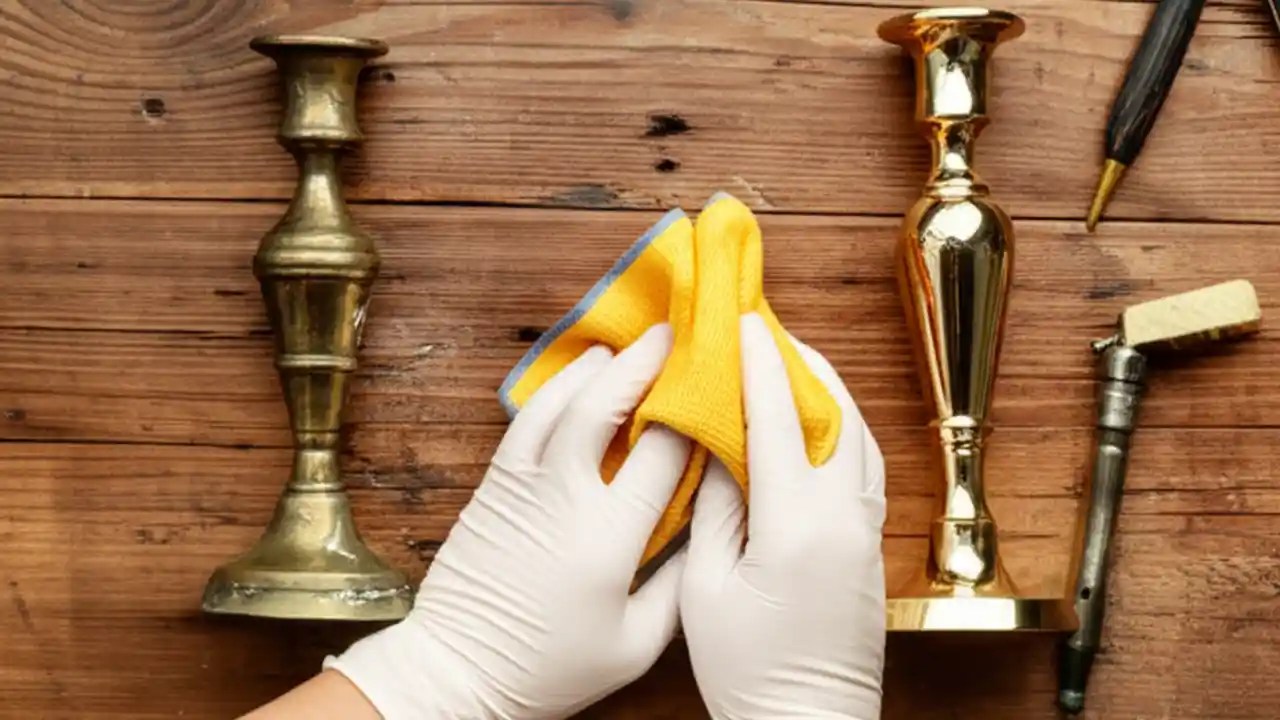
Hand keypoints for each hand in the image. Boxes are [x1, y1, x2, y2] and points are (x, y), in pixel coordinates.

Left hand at [326, 324, 690, 718]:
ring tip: (620, 350)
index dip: (692, 412)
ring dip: (593, 369)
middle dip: (641, 364)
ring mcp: (521, 484)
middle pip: (603, 405)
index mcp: (608, 535)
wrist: (461, 671)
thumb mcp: (635, 645)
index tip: (715, 388)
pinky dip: (552, 392)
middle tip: (671, 336)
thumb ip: (679, 584)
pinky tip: (571, 382)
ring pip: (557, 403)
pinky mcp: (493, 486)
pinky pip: (524, 421)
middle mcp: (563, 495)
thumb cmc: (551, 666)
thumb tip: (709, 531)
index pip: (662, 449)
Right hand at [680, 313, 886, 718]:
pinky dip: (843, 433)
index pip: (778, 420)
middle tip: (771, 334)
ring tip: (795, 370)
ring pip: (860, 439)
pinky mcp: (872, 551)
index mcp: (796, 523)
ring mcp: (867, 534)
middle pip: (835, 415)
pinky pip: (865, 470)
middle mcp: (844, 518)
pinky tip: (818, 429)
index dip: (758, 365)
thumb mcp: (706, 587)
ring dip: (829, 395)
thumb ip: (715, 509)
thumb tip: (720, 451)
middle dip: (803, 366)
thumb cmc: (747, 670)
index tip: (744, 323)